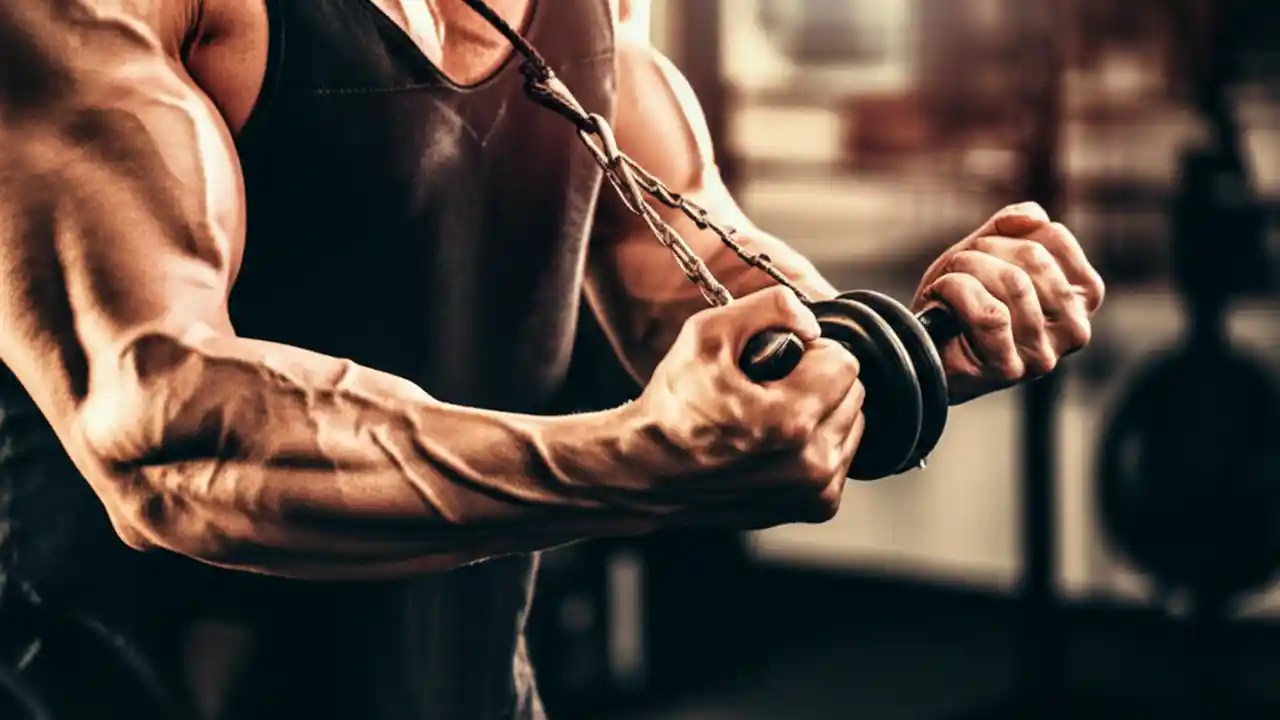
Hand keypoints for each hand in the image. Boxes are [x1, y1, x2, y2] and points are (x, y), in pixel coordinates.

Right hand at [632, 286, 864, 526]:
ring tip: (774, 415)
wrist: (649, 473)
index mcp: (792, 421)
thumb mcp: (706, 334)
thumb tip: (811, 320)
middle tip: (771, 388)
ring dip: (822, 412)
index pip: (844, 362)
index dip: (808, 351)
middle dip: (819, 381)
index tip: (776, 361)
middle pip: (853, 393)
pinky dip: (818, 443)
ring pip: (851, 424)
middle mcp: (812, 463)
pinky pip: (841, 455)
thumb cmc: (673, 406)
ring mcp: (816, 490)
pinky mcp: (815, 507)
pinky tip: (778, 442)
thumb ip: (768, 307)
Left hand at [912, 202, 1105, 402]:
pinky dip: (954, 292)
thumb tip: (1032, 218)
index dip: (1008, 233)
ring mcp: (1044, 355)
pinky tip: (941, 299)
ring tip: (948, 283)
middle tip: (959, 267)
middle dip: (982, 251)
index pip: (1055, 237)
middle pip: (1034, 258)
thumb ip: (1011, 226)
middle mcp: (1075, 329)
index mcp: (1082, 296)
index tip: (983, 247)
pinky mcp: (1010, 371)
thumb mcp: (987, 252)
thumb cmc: (961, 298)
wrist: (924, 346)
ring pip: (1013, 283)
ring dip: (965, 271)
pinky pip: (988, 314)